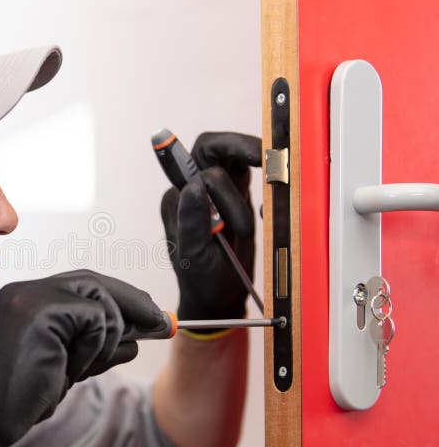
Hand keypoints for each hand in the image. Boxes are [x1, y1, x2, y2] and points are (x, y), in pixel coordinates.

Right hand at [0, 269, 162, 446]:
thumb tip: (140, 333)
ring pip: (99, 300)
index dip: (119, 297)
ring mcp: (32, 297)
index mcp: (27, 298)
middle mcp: (27, 290)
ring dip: (109, 335)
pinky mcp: (41, 311)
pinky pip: (95, 319)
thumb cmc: (21, 396)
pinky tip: (72, 368)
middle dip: (133, 303)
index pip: (82, 285)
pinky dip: (96, 347)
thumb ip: (98, 344)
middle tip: (161, 323)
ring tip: (85, 365)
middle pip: (94, 281)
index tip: (148, 313)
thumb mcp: (68, 365)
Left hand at [161, 132, 261, 323]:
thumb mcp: (193, 256)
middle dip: (242, 150)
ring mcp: (218, 192)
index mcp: (178, 199)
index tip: (249, 154)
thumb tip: (193, 187)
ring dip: (251, 186)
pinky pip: (251, 182)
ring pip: (236, 163)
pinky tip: (261, 217)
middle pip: (215, 149)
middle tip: (268, 160)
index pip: (194, 159)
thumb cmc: (201, 280)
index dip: (221, 149)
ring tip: (247, 226)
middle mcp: (195, 189)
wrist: (218, 298)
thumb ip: (191, 221)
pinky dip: (264, 192)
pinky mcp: (238, 199)